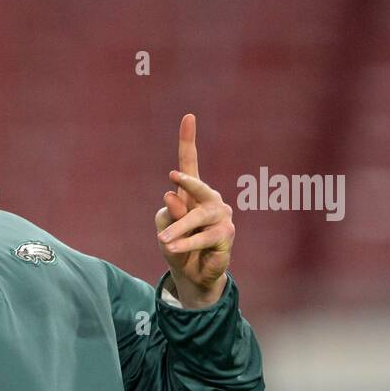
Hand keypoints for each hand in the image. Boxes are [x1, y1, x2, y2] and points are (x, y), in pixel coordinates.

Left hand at [155, 114, 232, 307]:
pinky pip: (202, 237)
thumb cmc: (177, 246)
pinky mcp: (226, 234)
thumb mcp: (165, 229)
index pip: (191, 163)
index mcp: (192, 193)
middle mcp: (210, 200)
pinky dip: (186, 243)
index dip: (188, 140)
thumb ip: (168, 214)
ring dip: (180, 227)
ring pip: (198, 216)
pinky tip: (172, 247)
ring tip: (163, 240)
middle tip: (173, 176)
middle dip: (187, 181)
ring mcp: (221, 216)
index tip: (189, 116)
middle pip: (198, 186)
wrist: (191, 274)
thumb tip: (170, 195)